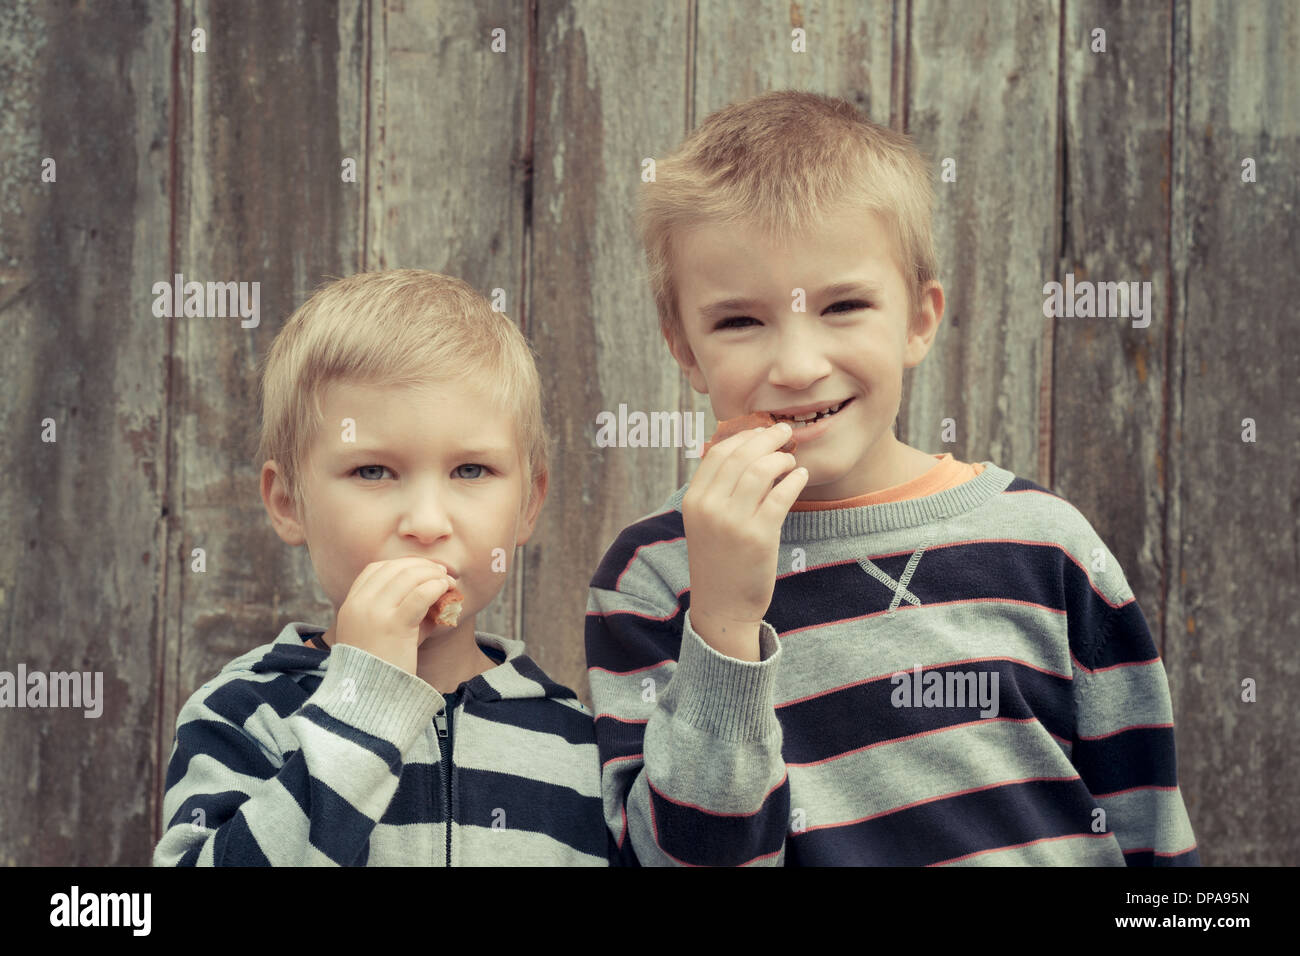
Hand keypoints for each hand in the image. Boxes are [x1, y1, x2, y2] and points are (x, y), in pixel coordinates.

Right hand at [332, 557, 453, 675]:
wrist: (370, 698)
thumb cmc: (380, 668)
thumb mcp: (378, 634)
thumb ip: (397, 611)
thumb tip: (432, 593)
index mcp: (350, 605)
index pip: (374, 570)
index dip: (401, 564)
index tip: (420, 569)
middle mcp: (359, 605)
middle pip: (394, 568)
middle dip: (421, 565)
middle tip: (441, 571)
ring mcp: (374, 613)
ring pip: (408, 576)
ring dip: (433, 574)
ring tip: (447, 581)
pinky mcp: (394, 625)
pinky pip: (420, 594)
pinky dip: (436, 586)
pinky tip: (445, 589)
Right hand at [682, 422, 807, 659]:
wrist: (722, 606)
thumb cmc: (719, 560)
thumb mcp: (705, 522)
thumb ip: (718, 489)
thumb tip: (747, 451)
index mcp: (693, 500)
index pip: (718, 452)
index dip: (743, 435)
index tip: (760, 430)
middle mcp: (709, 508)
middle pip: (741, 456)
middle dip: (766, 438)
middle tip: (783, 431)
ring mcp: (733, 522)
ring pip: (761, 471)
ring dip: (780, 458)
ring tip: (790, 460)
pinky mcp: (759, 537)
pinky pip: (780, 495)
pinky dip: (793, 480)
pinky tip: (799, 476)